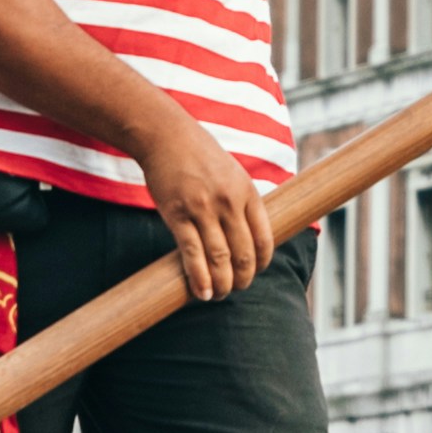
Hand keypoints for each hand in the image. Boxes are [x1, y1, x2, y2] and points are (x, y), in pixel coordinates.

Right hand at [134, 106, 275, 302]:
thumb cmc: (199, 157)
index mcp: (248, 192)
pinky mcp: (177, 215)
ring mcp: (203, 209)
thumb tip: (248, 236)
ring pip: (219, 258)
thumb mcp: (233, 174)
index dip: (262, 263)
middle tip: (236, 289)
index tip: (255, 272)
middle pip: (243, 253)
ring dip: (221, 284)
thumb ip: (242, 202)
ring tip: (218, 296)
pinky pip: (192, 253)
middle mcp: (229, 202)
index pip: (264, 238)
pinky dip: (199, 277)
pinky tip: (201, 292)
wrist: (166, 136)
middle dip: (242, 279)